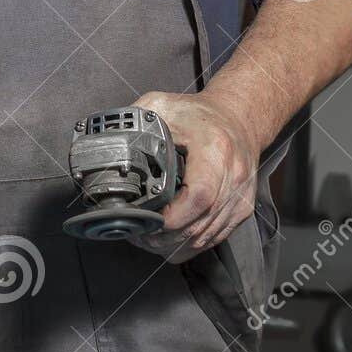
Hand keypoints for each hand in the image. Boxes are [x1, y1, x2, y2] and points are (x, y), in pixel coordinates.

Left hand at [130, 90, 260, 261]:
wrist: (238, 118)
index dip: (172, 217)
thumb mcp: (164, 105)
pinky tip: (169, 239)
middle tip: (138, 235)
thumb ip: (136, 120)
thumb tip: (109, 139)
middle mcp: (233, 176)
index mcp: (215, 149)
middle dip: (164, 237)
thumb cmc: (200, 114)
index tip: (147, 220)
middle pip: (199, 224)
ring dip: (174, 245)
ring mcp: (240, 196)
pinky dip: (189, 245)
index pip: (199, 196)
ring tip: (148, 239)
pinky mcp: (241, 209)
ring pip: (206, 238)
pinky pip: (214, 239)